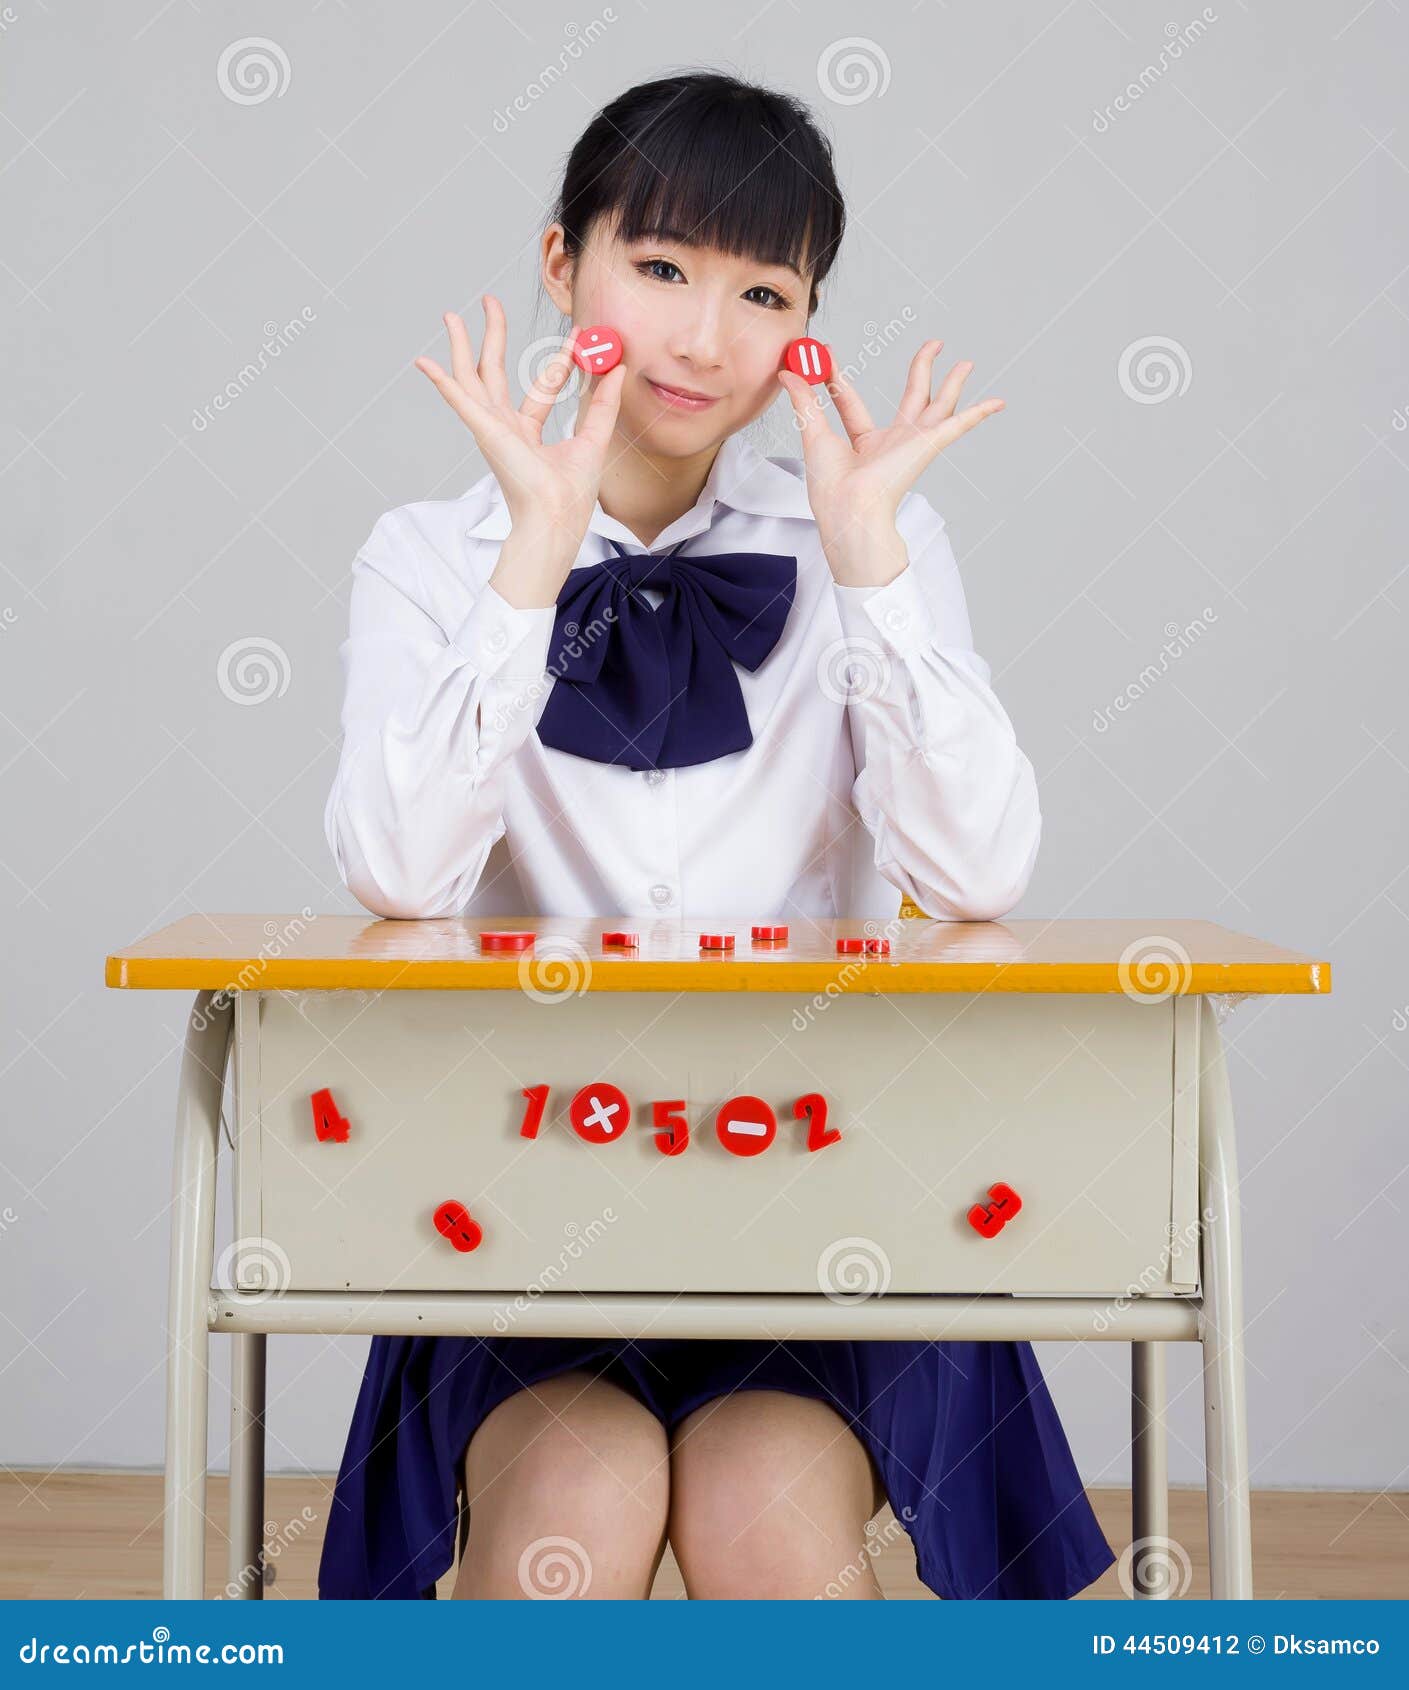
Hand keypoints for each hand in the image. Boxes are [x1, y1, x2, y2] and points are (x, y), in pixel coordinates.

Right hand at [414, 297, 625, 563]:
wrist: (556, 519)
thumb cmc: (570, 495)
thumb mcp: (593, 439)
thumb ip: (602, 404)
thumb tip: (617, 368)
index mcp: (527, 434)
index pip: (543, 387)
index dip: (562, 360)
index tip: (578, 337)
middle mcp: (505, 429)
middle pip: (494, 373)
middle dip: (492, 336)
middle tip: (489, 301)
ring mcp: (492, 429)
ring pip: (470, 378)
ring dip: (460, 346)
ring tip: (451, 316)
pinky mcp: (485, 431)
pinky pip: (459, 400)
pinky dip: (441, 382)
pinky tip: (424, 362)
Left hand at [777, 340, 1003, 560]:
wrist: (849, 509)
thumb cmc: (832, 487)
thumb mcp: (814, 434)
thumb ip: (804, 401)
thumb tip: (788, 371)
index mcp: (862, 445)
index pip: (851, 405)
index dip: (838, 382)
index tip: (827, 361)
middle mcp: (891, 443)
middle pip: (912, 397)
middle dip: (922, 369)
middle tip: (934, 345)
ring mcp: (912, 443)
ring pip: (940, 405)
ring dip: (954, 383)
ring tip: (967, 363)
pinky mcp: (927, 445)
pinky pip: (959, 425)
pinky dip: (979, 413)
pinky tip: (997, 402)